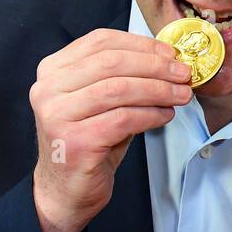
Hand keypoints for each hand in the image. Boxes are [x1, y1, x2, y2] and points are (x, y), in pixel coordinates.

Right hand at [30, 28, 193, 231]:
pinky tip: (165, 116)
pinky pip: (124, 119)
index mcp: (53, 70)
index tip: (171, 53)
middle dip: (155, 66)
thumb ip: (123, 76)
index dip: (140, 44)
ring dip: (158, 90)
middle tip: (184, 74)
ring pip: (119, 89)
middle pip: (111, 63)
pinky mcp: (75, 141)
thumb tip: (169, 60)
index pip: (100, 42)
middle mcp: (48, 89)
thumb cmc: (90, 140)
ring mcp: (57, 115)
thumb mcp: (102, 100)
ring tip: (182, 95)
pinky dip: (151, 115)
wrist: (65, 190)